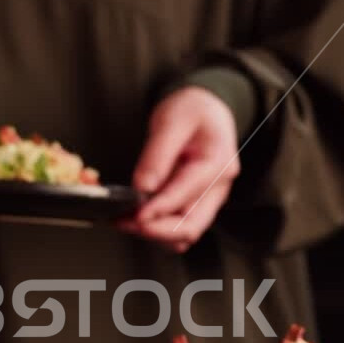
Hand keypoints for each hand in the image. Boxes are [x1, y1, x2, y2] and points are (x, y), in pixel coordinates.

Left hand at [122, 87, 239, 252]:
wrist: (206, 109)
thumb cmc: (192, 110)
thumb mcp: (171, 121)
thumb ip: (158, 155)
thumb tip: (143, 187)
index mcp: (217, 162)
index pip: (186, 195)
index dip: (158, 209)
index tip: (135, 215)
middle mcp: (219, 187)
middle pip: (191, 226)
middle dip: (156, 231)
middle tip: (124, 222)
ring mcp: (210, 198)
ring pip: (185, 232)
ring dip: (155, 233)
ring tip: (125, 220)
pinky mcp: (198, 204)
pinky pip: (179, 225)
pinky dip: (158, 228)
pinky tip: (136, 218)